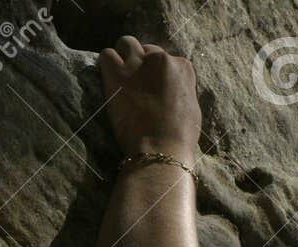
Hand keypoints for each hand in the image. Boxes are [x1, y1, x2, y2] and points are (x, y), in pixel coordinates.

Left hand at [99, 37, 200, 164]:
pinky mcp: (118, 74)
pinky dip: (106, 66)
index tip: (150, 87)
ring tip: (120, 79)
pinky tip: (108, 81)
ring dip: (122, 58)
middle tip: (133, 84)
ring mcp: (138, 64)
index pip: (164, 58)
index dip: (154, 72)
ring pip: (126, 43)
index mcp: (182, 67)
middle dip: (139, 62)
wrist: (162, 150)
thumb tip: (174, 90)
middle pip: (145, 49)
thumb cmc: (179, 139)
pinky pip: (106, 55)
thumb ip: (181, 91)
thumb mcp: (191, 110)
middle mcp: (161, 59)